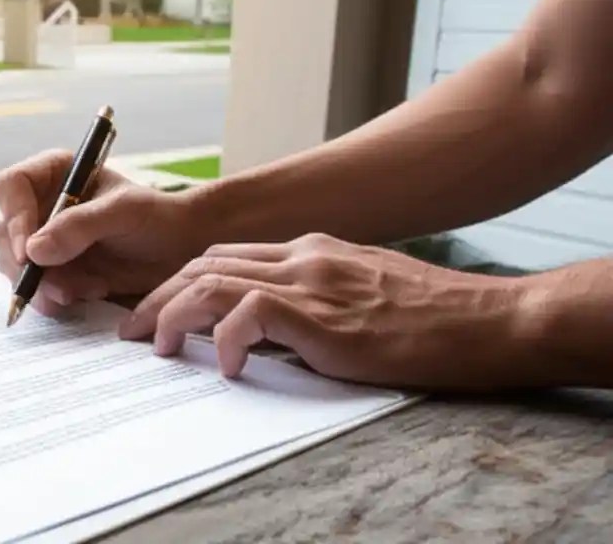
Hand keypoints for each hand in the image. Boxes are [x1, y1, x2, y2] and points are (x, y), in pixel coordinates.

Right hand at [0, 149, 197, 316]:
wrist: (177, 252)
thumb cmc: (156, 218)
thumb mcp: (124, 213)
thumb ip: (80, 226)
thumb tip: (33, 251)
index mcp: (52, 173)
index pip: (10, 188)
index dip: (14, 219)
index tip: (29, 254)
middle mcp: (40, 204)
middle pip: (4, 233)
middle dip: (28, 266)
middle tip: (60, 288)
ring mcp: (41, 239)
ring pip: (14, 265)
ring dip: (43, 285)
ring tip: (85, 290)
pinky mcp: (50, 270)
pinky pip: (33, 287)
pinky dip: (54, 297)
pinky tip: (87, 294)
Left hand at [118, 232, 530, 390]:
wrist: (484, 320)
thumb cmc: (430, 316)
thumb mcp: (359, 294)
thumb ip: (311, 301)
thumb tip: (266, 331)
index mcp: (309, 250)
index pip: (223, 256)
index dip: (180, 282)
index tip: (156, 312)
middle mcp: (302, 257)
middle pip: (203, 264)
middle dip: (159, 296)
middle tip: (133, 331)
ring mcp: (310, 281)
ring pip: (210, 281)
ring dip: (171, 313)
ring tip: (155, 347)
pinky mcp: (322, 315)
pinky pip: (246, 313)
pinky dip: (222, 337)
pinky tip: (222, 367)